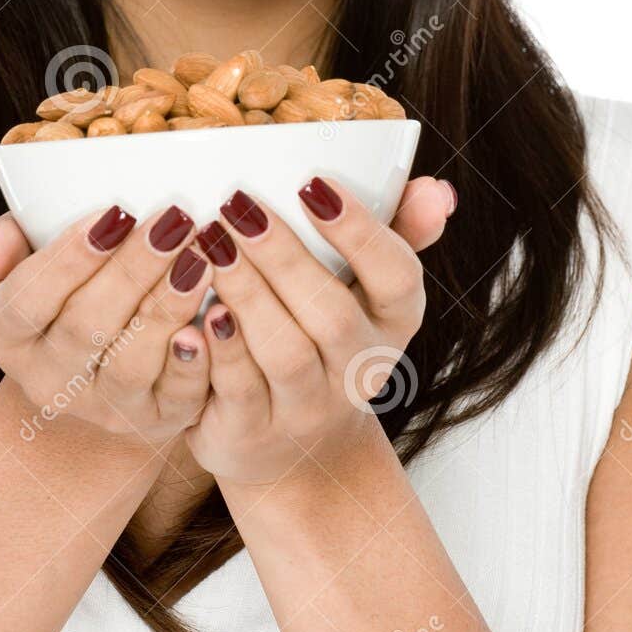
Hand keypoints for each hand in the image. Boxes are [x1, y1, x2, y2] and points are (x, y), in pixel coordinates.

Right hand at [0, 202, 214, 448]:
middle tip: (172, 222)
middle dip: (133, 271)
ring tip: (198, 258)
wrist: (95, 365)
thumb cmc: (59, 294)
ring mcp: (100, 408)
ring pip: (132, 364)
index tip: (114, 213)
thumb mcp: (15, 267)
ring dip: (168, 307)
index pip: (26, 300)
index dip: (69, 258)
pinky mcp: (153, 422)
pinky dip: (198, 360)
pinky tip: (217, 317)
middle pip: (86, 328)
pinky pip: (178, 397)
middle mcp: (45, 381)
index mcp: (2, 335)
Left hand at [175, 173, 453, 483]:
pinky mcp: (254, 433)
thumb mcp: (368, 291)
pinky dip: (219, 350)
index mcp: (393, 324)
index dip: (361, 231)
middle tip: (240, 206)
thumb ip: (400, 232)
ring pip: (285, 355)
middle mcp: (359, 371)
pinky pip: (238, 392)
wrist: (294, 448)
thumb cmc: (325, 339)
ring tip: (212, 245)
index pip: (397, 278)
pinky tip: (195, 310)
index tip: (313, 183)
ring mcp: (308, 409)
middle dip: (284, 257)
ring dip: (247, 295)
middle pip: (332, 316)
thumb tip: (436, 189)